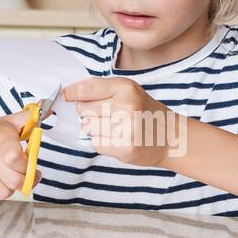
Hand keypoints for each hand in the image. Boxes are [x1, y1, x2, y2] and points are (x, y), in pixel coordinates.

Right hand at [0, 109, 40, 200]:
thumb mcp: (7, 123)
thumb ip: (28, 119)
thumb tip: (46, 108)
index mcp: (0, 136)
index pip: (17, 161)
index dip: (27, 168)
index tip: (28, 167)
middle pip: (14, 183)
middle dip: (19, 180)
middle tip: (15, 173)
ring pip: (1, 193)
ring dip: (3, 187)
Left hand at [63, 77, 182, 167]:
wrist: (172, 138)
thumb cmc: (146, 112)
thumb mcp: (129, 92)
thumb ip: (103, 90)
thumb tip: (70, 94)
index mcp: (126, 88)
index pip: (87, 89)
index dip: (72, 93)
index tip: (65, 95)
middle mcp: (126, 106)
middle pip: (83, 109)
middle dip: (87, 112)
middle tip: (104, 114)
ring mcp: (126, 129)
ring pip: (88, 128)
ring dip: (94, 128)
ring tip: (113, 128)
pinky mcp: (125, 149)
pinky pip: (96, 144)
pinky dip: (102, 142)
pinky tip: (117, 139)